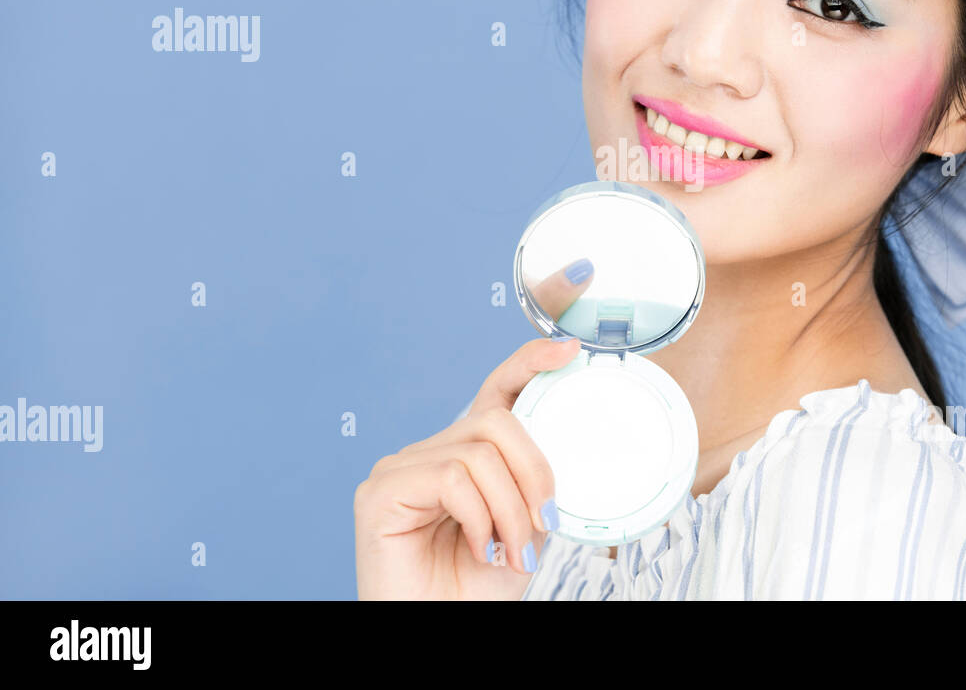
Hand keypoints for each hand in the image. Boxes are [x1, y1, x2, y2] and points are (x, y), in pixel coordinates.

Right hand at [353, 335, 581, 599]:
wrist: (441, 631)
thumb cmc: (477, 590)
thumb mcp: (526, 529)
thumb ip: (536, 487)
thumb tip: (569, 453)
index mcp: (464, 456)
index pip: (495, 394)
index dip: (529, 363)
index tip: (567, 351)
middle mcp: (429, 452)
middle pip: (495, 421)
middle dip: (534, 470)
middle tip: (545, 523)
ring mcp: (400, 468)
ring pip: (478, 453)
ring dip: (510, 508)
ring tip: (511, 551)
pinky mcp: (380, 491)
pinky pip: (451, 477)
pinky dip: (478, 516)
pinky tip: (477, 547)